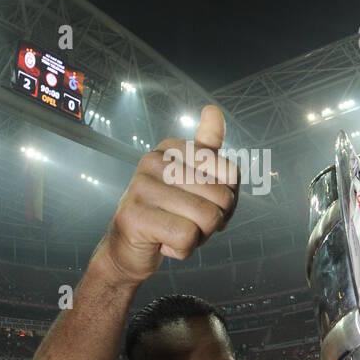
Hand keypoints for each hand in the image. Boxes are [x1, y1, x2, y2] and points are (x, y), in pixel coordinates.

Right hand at [98, 104, 239, 285]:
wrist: (128, 248)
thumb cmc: (166, 213)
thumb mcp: (190, 177)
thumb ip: (206, 147)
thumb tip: (213, 110)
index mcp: (171, 146)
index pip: (231, 173)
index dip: (227, 200)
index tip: (202, 204)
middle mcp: (153, 160)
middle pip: (222, 197)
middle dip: (213, 222)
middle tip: (187, 223)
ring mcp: (141, 186)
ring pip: (206, 218)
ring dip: (199, 236)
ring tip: (175, 232)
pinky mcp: (134, 215)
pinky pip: (186, 236)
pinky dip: (183, 249)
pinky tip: (164, 244)